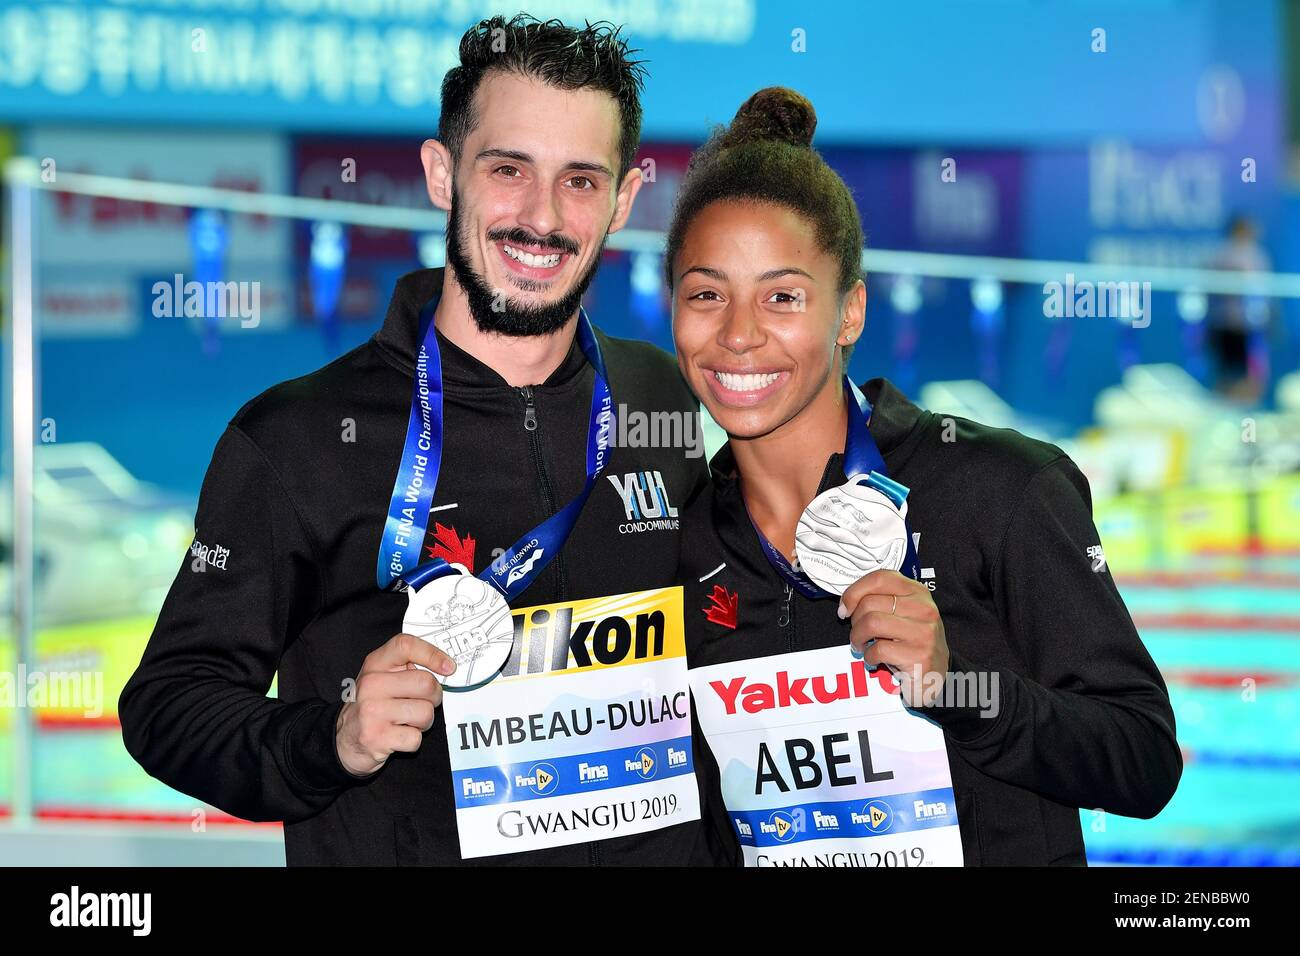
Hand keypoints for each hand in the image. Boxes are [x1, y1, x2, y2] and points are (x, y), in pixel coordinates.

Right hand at [335, 633, 454, 776]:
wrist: (343, 741)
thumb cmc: (371, 706)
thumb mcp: (381, 678)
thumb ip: (405, 668)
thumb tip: (444, 668)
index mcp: (374, 664)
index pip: (406, 645)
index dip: (432, 654)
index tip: (448, 668)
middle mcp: (371, 684)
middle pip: (426, 683)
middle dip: (433, 698)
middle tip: (422, 703)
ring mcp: (372, 711)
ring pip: (425, 713)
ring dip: (424, 722)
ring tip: (407, 722)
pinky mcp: (376, 737)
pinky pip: (416, 738)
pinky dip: (413, 741)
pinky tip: (398, 736)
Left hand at [838, 569, 948, 707]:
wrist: (935, 675)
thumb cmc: (911, 642)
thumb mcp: (901, 614)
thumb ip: (880, 600)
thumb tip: (847, 603)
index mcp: (917, 592)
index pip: (880, 578)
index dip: (854, 592)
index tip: (845, 608)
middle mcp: (924, 608)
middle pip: (870, 603)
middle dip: (855, 620)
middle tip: (858, 633)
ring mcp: (924, 632)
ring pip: (872, 623)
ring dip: (858, 637)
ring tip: (861, 645)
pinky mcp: (919, 655)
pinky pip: (878, 649)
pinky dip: (868, 656)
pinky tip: (874, 659)